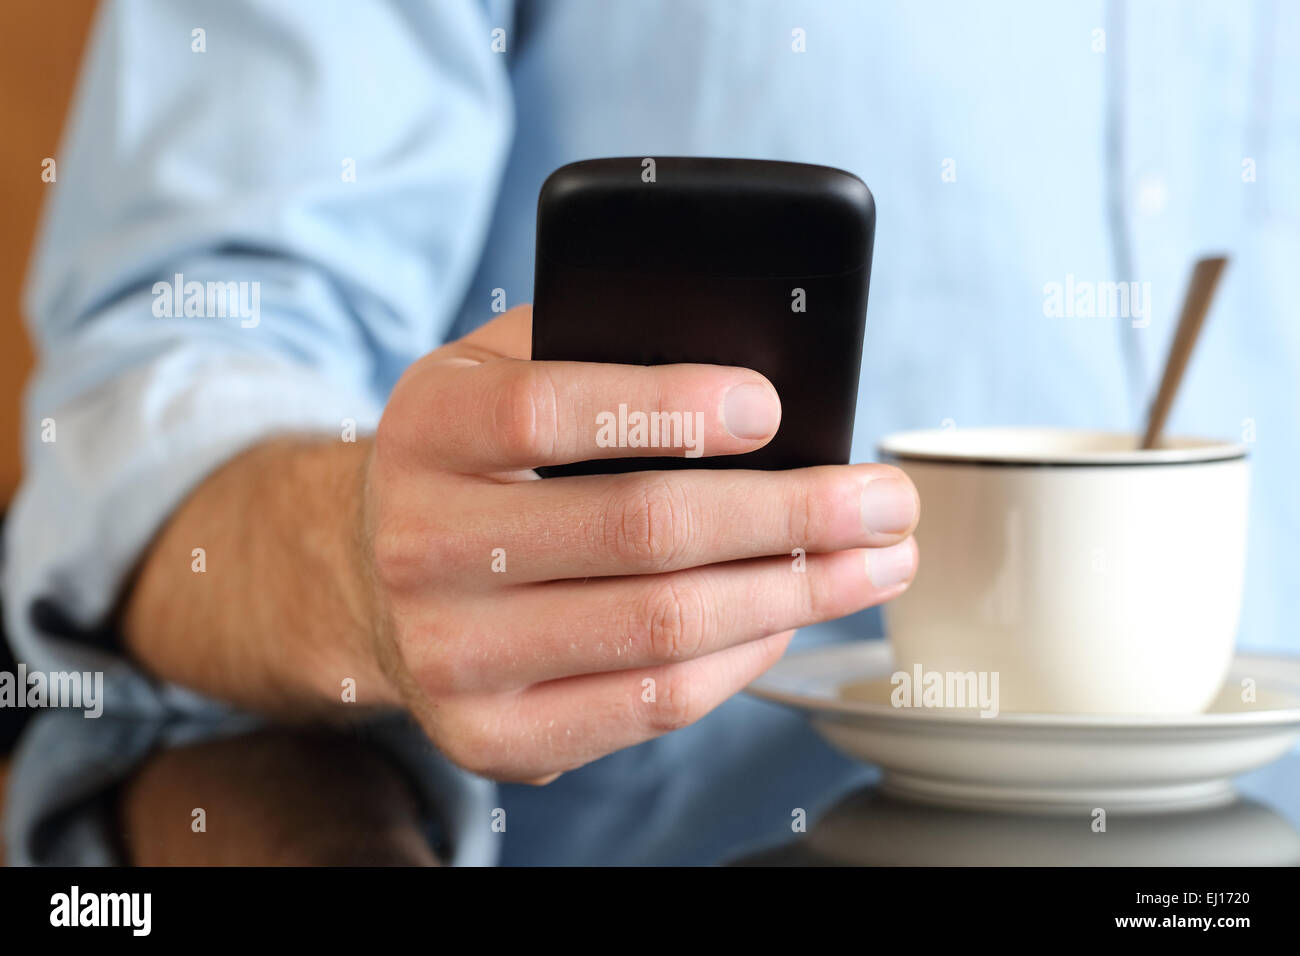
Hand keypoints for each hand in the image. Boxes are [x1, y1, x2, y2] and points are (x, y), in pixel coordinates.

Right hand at [363, 305, 918, 781]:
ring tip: (874, 563)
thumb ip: (591, 349)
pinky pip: (654, 704)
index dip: (671, 407)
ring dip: (796, 592)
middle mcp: (423, 550)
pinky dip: (743, 658)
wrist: (377, 578)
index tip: (773, 407)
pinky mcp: (494, 736)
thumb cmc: (474, 459)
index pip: (548, 413)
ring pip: (664, 627)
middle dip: (792, 514)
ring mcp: (453, 657)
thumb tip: (750, 363)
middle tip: (885, 499)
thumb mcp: (496, 373)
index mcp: (427, 432)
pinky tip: (790, 617)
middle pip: (638, 530)